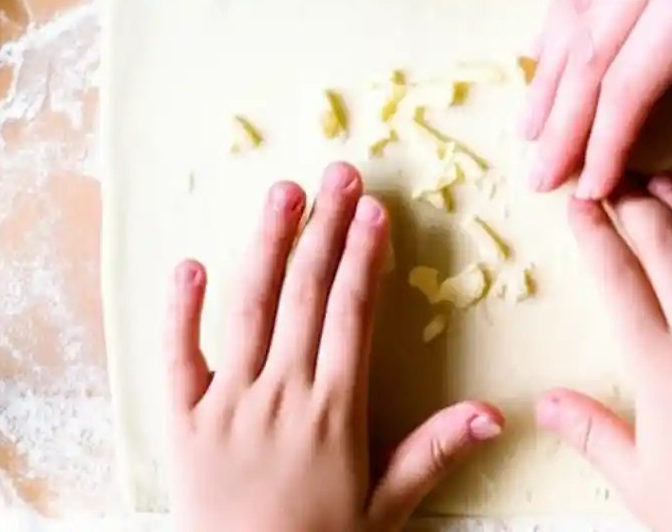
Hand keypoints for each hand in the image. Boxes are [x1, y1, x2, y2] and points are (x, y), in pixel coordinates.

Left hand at [166, 162, 503, 531]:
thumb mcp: (386, 510)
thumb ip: (433, 454)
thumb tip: (494, 415)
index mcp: (333, 410)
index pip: (352, 313)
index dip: (364, 256)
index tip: (373, 210)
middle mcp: (280, 393)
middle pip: (306, 293)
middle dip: (325, 227)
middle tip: (338, 173)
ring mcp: (227, 402)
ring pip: (248, 307)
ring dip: (267, 244)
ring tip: (282, 193)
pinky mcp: (182, 420)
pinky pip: (177, 355)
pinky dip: (180, 309)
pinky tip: (189, 263)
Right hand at [524, 0, 671, 196]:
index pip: (632, 79)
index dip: (604, 142)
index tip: (589, 188)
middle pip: (588, 49)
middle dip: (561, 123)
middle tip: (538, 176)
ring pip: (573, 4)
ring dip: (548, 73)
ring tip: (531, 127)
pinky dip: (561, 19)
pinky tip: (549, 54)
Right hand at [541, 177, 671, 531]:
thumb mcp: (638, 479)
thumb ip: (590, 431)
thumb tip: (542, 402)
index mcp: (659, 366)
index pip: (618, 278)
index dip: (595, 232)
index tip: (579, 202)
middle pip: (668, 246)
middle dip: (637, 202)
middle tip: (618, 177)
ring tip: (668, 183)